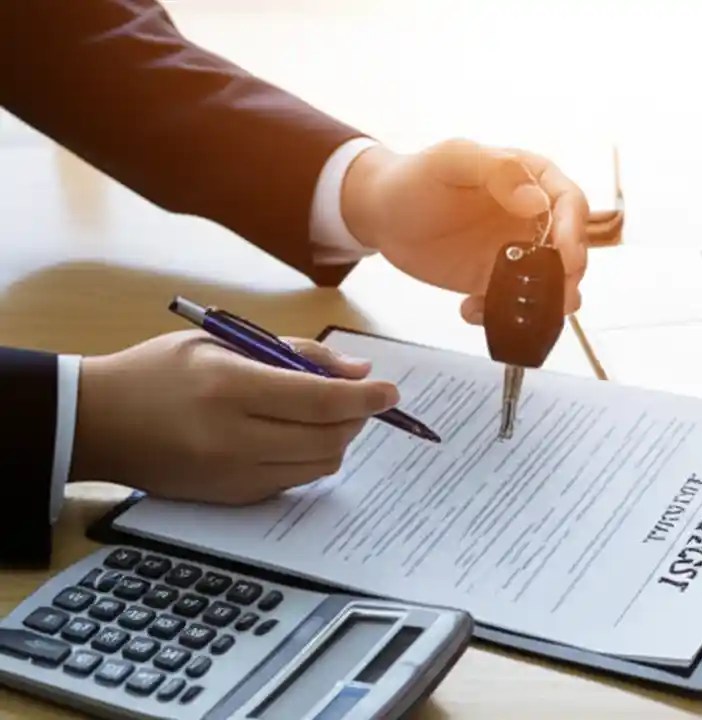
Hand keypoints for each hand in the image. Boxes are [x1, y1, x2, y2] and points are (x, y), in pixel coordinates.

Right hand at [71, 331, 398, 504]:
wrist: (96, 423)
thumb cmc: (159, 372)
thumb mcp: (222, 342)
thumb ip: (296, 354)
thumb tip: (359, 370)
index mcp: (230, 388)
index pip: (320, 401)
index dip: (365, 398)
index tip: (391, 393)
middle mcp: (233, 438)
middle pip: (327, 439)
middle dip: (356, 420)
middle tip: (359, 401)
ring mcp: (231, 475)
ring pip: (318, 466)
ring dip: (336, 441)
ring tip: (325, 417)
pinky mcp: (230, 498)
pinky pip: (293, 482)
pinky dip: (307, 459)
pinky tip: (293, 438)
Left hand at [340, 138, 588, 323]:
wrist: (381, 213)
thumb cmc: (415, 178)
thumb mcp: (451, 162)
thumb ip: (495, 170)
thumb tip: (537, 200)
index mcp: (531, 179)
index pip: (570, 203)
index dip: (575, 231)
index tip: (567, 258)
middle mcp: (533, 217)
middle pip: (571, 249)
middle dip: (567, 277)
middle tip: (553, 297)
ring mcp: (518, 252)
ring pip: (551, 282)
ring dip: (543, 304)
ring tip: (516, 312)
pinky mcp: (497, 281)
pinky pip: (515, 304)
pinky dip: (502, 314)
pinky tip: (470, 309)